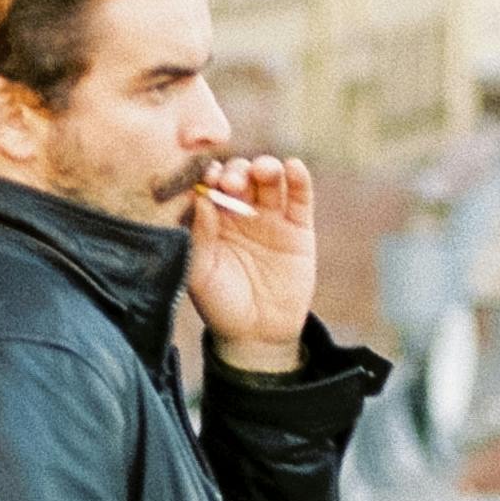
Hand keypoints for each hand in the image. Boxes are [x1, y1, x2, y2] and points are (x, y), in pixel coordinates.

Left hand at [184, 155, 316, 372]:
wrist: (256, 333)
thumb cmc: (220, 303)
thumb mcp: (201, 272)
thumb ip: (199, 235)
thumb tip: (200, 197)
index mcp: (213, 218)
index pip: (211, 186)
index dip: (210, 176)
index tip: (206, 176)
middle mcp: (241, 211)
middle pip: (241, 176)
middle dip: (237, 172)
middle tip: (231, 182)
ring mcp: (271, 217)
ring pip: (270, 180)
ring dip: (265, 167)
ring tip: (262, 171)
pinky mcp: (299, 227)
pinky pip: (300, 197)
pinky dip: (299, 179)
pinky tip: (294, 167)